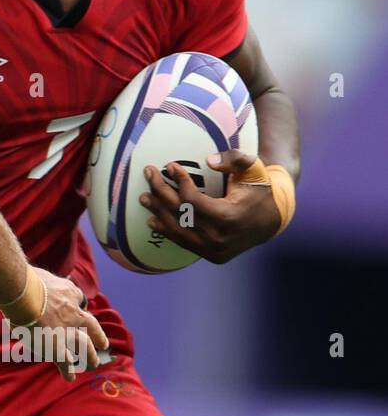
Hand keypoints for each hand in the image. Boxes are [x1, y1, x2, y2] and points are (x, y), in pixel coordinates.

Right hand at [4, 268, 110, 381]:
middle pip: (91, 326)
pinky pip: (65, 361)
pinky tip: (70, 378)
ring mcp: (67, 331)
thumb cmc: (28, 281)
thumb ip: (43, 281)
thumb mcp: (41, 275)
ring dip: (90, 355)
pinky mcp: (56, 346)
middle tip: (103, 344)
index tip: (78, 307)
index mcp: (69, 294)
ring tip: (94, 362)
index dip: (78, 304)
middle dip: (98, 335)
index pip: (77, 299)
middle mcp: (73, 313)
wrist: (23, 294)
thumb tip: (38, 279)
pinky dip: (67, 370)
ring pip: (84, 346)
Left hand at [139, 150, 282, 263]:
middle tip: (149, 173)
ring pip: (178, 230)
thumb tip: (208, 160)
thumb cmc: (259, 190)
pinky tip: (153, 220)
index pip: (193, 200)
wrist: (271, 220)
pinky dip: (167, 231)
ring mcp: (214, 250)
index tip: (171, 165)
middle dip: (161, 192)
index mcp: (230, 217)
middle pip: (180, 214)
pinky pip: (184, 243)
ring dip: (158, 212)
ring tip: (144, 197)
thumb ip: (234, 160)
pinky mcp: (211, 255)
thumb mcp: (254, 170)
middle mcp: (220, 237)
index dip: (180, 182)